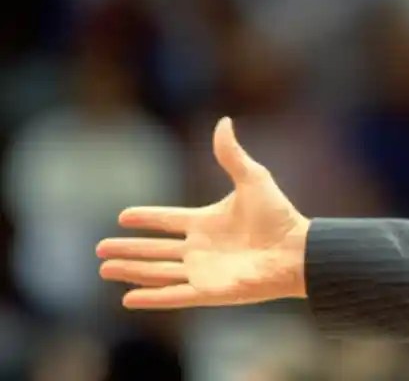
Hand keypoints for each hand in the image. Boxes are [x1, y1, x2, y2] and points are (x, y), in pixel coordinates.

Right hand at [97, 117, 311, 308]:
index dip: (147, 218)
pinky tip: (127, 298)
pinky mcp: (209, 292)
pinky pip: (173, 295)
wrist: (297, 250)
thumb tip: (224, 121)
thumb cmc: (278, 216)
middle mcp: (201, 247)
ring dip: (131, 270)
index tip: (123, 216)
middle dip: (129, 249)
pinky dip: (151, 297)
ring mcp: (203, 271)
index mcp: (207, 222)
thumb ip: (232, 154)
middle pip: (156, 249)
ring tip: (105, 269)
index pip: (169, 220)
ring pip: (158, 271)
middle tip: (100, 249)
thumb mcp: (253, 178)